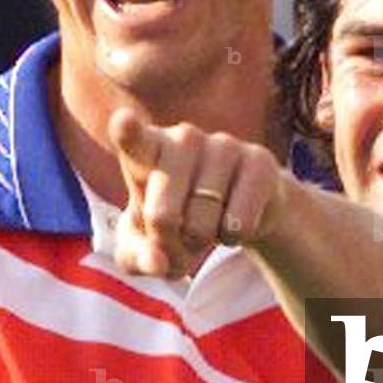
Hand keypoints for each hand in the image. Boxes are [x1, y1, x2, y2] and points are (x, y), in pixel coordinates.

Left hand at [107, 107, 289, 278]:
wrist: (238, 205)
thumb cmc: (178, 218)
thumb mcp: (146, 243)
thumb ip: (137, 256)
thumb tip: (157, 261)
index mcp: (147, 149)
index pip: (133, 140)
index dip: (128, 132)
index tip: (123, 121)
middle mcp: (183, 138)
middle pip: (162, 218)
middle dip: (167, 244)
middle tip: (175, 233)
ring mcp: (223, 145)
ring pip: (202, 226)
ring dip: (201, 242)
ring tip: (206, 222)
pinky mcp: (259, 160)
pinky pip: (239, 224)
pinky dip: (232, 237)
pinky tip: (233, 218)